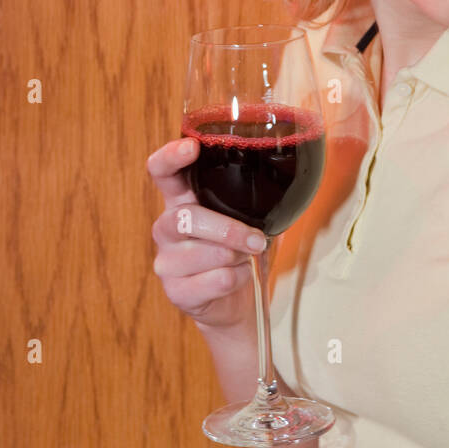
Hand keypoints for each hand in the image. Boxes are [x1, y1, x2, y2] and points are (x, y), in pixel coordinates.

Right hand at [148, 137, 266, 330]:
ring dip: (237, 256)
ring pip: (204, 253)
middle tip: (258, 239)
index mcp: (182, 199)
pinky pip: (213, 281)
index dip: (170, 156)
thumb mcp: (246, 215)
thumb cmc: (240, 248)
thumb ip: (254, 194)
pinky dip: (237, 278)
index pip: (161, 170)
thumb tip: (287, 173)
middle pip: (185, 218)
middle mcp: (167, 227)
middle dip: (228, 230)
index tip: (192, 147)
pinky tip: (240, 275)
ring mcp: (167, 261)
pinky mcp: (176, 291)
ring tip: (247, 257)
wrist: (235, 300)